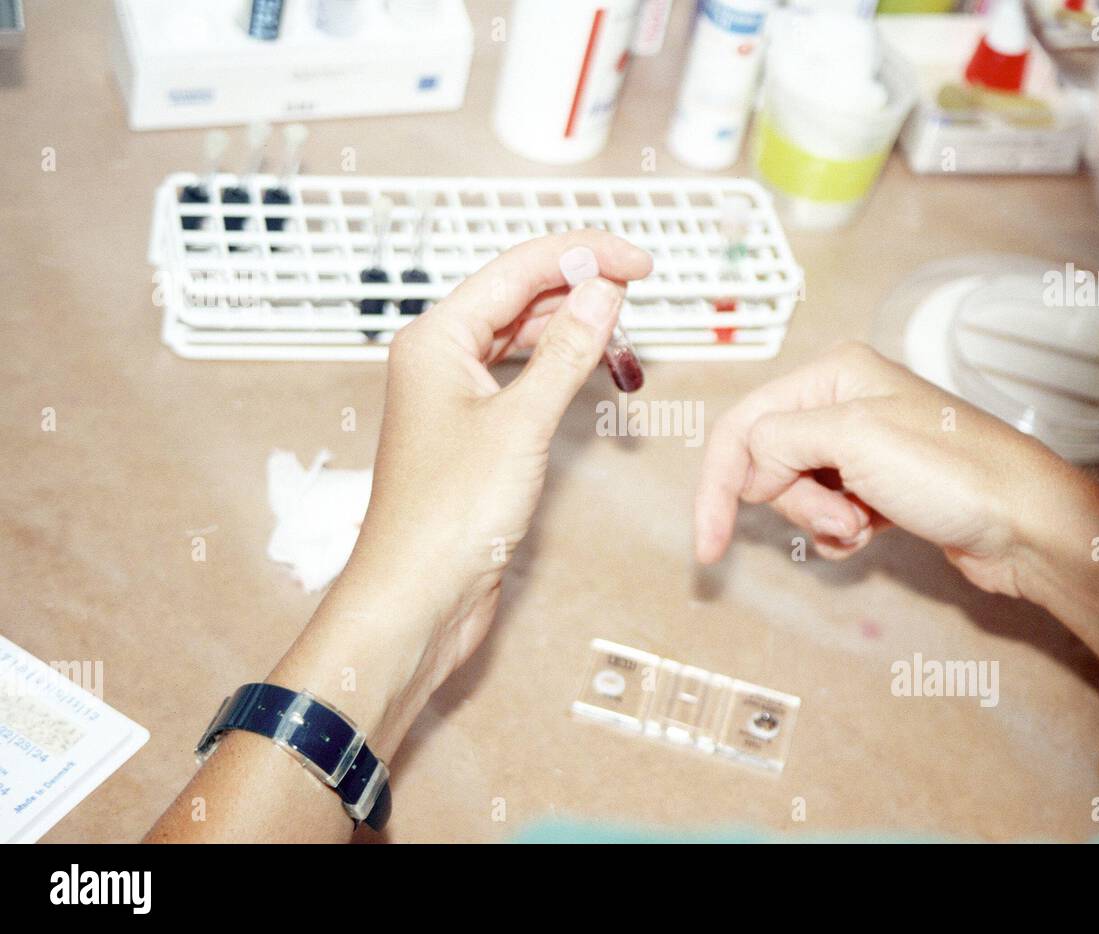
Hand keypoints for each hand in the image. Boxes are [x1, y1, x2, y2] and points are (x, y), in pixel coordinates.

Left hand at [311, 231, 652, 739]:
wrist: (415, 597)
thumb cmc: (446, 518)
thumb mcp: (522, 424)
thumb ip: (567, 352)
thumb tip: (602, 291)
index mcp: (435, 339)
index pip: (518, 269)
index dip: (583, 255)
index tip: (638, 260)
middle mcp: (439, 359)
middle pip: (517, 295)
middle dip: (578, 284)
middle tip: (638, 284)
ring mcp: (454, 396)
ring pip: (520, 336)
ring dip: (571, 325)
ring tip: (622, 322)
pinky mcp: (472, 432)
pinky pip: (520, 377)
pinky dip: (558, 365)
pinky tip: (588, 364)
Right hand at [693, 342, 1094, 597]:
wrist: (1027, 524)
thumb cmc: (953, 471)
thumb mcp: (853, 437)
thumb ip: (780, 441)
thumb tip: (749, 470)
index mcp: (833, 374)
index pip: (744, 426)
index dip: (719, 484)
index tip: (709, 544)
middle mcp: (844, 402)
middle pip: (769, 462)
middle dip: (792, 502)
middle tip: (839, 517)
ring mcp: (863, 447)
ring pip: (797, 493)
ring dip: (820, 520)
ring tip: (865, 525)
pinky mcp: (880, 488)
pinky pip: (827, 515)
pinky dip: (839, 534)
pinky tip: (872, 534)